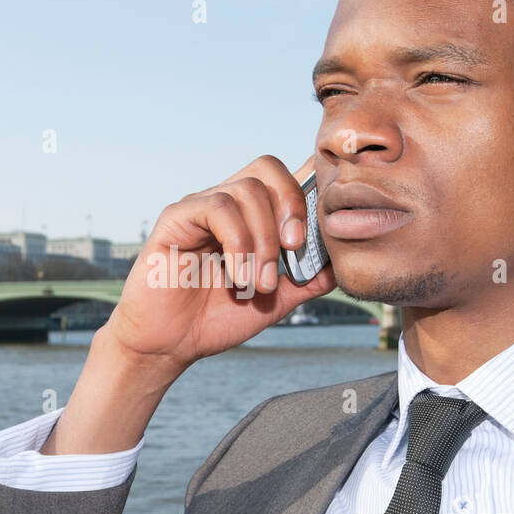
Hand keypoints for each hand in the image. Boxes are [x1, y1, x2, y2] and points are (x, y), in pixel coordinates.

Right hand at [100, 154, 336, 372]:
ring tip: (259, 282)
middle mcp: (225, 203)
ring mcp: (199, 207)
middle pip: (267, 167)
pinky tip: (237, 276)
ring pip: (245, 190)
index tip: (320, 230)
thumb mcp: (275, 301)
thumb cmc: (214, 320)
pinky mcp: (175, 218)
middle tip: (294, 250)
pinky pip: (216, 207)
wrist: (169, 345)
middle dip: (291, 205)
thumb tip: (344, 263)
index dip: (309, 188)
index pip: (284, 176)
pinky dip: (237, 242)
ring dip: (263, 240)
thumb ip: (308, 281)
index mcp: (250, 216)